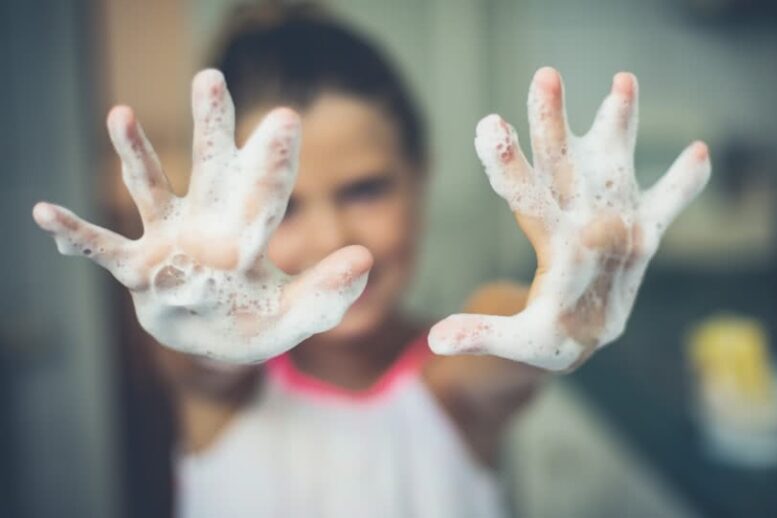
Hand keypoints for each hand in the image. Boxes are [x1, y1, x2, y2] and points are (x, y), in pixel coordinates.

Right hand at [32, 70, 371, 362]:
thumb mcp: (296, 316)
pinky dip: (77, 233)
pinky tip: (44, 213)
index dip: (274, 159)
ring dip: (136, 155)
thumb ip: (328, 292)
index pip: (267, 193)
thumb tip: (367, 257)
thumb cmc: (255, 323)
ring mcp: (170, 241)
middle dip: (211, 127)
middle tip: (211, 79)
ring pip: (152, 190)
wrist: (214, 343)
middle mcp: (209, 225)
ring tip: (122, 114)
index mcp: (251, 234)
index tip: (285, 118)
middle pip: (211, 169)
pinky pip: (104, 249)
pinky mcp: (140, 268)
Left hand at [429, 68, 710, 370]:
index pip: (524, 194)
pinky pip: (668, 204)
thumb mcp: (517, 341)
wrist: (583, 336)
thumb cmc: (547, 337)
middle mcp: (577, 217)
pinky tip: (700, 152)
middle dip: (553, 122)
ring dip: (620, 124)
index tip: (488, 126)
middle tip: (544, 76)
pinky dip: (684, 184)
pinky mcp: (644, 235)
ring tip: (623, 78)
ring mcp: (613, 219)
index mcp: (548, 238)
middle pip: (561, 162)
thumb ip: (483, 333)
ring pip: (614, 163)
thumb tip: (436, 340)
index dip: (507, 163)